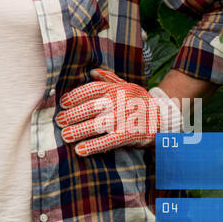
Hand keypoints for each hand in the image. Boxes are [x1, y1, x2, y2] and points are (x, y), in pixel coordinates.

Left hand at [55, 68, 182, 155]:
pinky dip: (93, 146)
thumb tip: (92, 71)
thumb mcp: (126, 85)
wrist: (163, 116)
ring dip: (79, 131)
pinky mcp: (128, 135)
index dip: (75, 96)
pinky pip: (108, 141)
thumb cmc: (139, 101)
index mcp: (116, 89)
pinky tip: (80, 150)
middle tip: (59, 121)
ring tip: (65, 135)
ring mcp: (123, 119)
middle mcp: (118, 102)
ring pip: (97, 125)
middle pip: (91, 108)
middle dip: (72, 115)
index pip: (91, 90)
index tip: (62, 103)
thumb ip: (108, 78)